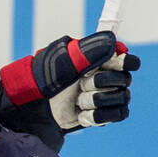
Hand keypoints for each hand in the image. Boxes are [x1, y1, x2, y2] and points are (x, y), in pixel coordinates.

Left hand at [0, 32, 139, 134]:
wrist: (29, 111)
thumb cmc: (40, 82)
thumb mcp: (59, 63)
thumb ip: (86, 52)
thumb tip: (112, 40)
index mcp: (97, 60)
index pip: (128, 60)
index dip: (124, 62)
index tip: (109, 64)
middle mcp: (105, 77)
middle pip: (125, 79)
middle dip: (102, 82)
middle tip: (80, 83)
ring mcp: (104, 96)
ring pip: (122, 98)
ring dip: (96, 100)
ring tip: (77, 101)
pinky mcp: (102, 115)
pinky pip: (117, 115)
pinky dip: (99, 116)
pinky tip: (81, 114)